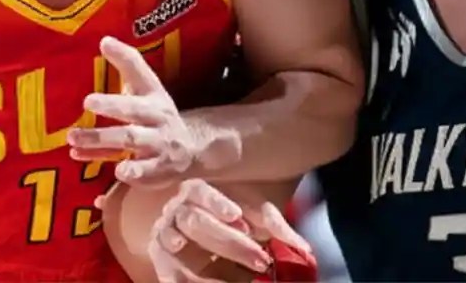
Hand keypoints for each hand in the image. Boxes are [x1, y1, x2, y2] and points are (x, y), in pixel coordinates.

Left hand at [68, 37, 200, 186]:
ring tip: (73, 140)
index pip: (141, 74)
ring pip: (130, 141)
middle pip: (134, 111)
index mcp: (154, 96)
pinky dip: (129, 171)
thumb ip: (127, 66)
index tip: (104, 45)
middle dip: (112, 105)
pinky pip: (141, 172)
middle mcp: (157, 118)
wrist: (192, 150)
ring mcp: (158, 145)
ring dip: (101, 141)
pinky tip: (114, 171)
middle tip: (87, 101)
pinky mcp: (157, 171)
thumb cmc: (158, 114)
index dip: (125, 60)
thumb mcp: (148, 88)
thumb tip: (103, 40)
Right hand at [149, 179, 311, 282]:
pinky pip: (167, 269)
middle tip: (261, 260)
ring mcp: (166, 233)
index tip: (239, 217)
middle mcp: (177, 209)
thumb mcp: (258, 214)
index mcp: (197, 190)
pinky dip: (179, 278)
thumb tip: (303, 248)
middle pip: (195, 222)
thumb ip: (276, 225)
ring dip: (209, 268)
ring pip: (179, 246)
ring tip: (241, 279)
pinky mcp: (162, 257)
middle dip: (229, 243)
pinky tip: (193, 282)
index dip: (217, 203)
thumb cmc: (239, 216)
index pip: (201, 191)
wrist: (215, 235)